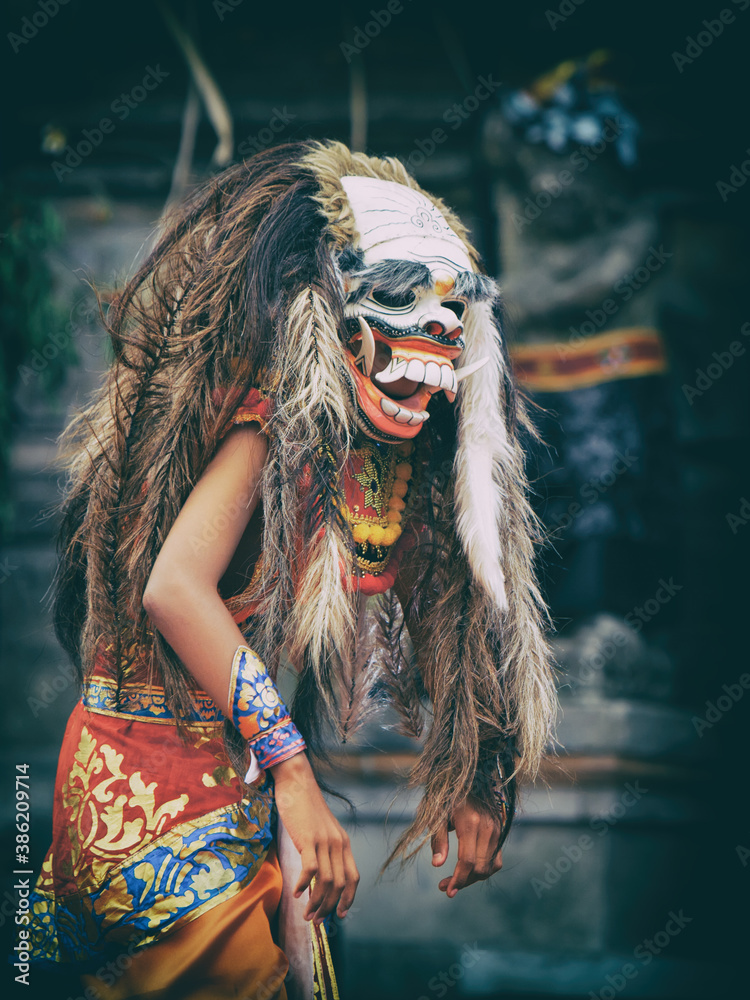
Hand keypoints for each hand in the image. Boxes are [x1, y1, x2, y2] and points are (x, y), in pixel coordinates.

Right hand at [271, 754, 358, 923]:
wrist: (297, 782)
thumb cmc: (305, 807)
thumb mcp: (321, 829)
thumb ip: (324, 848)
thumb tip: (318, 873)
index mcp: (343, 843)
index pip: (353, 878)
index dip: (348, 899)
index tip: (339, 915)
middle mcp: (338, 843)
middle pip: (340, 885)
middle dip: (329, 908)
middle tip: (316, 922)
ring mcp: (324, 841)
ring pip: (327, 881)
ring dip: (317, 903)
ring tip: (306, 915)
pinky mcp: (308, 838)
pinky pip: (311, 869)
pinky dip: (305, 885)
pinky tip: (296, 892)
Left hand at [431, 795, 503, 896]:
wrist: (469, 775)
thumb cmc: (447, 793)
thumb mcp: (436, 813)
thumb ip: (438, 839)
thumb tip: (437, 865)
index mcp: (470, 823)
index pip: (468, 861)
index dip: (458, 880)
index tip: (446, 890)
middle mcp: (488, 827)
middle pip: (480, 868)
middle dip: (463, 881)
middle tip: (445, 887)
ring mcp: (497, 829)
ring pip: (490, 866)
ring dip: (473, 878)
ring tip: (455, 880)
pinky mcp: (500, 831)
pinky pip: (496, 859)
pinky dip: (484, 869)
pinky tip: (469, 870)